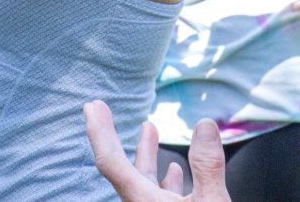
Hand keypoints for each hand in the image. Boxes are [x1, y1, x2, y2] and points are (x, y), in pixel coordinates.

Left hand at [84, 101, 228, 201]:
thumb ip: (207, 166)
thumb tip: (205, 124)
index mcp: (141, 201)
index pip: (110, 160)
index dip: (99, 132)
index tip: (92, 107)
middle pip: (118, 166)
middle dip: (109, 135)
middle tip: (97, 108)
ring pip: (142, 181)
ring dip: (145, 154)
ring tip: (149, 126)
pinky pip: (157, 197)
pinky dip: (162, 180)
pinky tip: (173, 170)